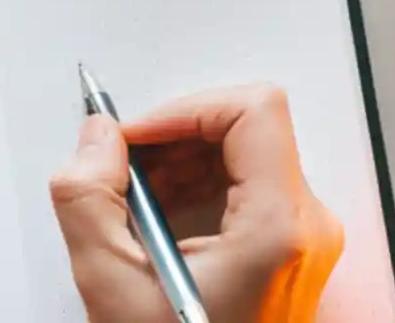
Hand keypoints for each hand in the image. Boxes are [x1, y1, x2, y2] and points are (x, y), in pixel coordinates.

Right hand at [50, 85, 342, 322]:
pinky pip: (242, 186)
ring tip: (134, 205)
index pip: (253, 110)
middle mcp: (305, 227)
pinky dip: (193, 189)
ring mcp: (301, 238)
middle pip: (243, 129)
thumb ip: (89, 198)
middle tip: (121, 168)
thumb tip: (96, 139)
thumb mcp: (113, 286)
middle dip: (171, 140)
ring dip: (178, 165)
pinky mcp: (287, 248)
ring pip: (241, 153)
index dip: (184, 109)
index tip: (137, 133)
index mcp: (279, 230)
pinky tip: (156, 223)